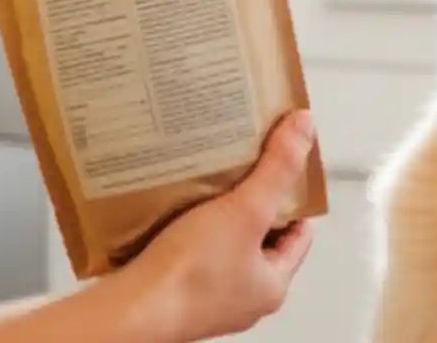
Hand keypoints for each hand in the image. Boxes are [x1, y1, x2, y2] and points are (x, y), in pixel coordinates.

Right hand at [119, 111, 317, 340]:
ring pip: (224, 247)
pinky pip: (190, 255)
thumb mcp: (246, 211)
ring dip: (218, 218)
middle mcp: (243, 298)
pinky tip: (176, 209)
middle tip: (244, 169)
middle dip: (253, 205)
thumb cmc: (193, 272)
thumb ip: (277, 170)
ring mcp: (207, 299)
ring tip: (210, 182)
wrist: (131, 308)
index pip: (298, 236)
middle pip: (260, 240)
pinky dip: (187, 232)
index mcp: (271, 286)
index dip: (294, 200)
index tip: (282, 169)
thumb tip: (305, 128)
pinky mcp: (173, 293)